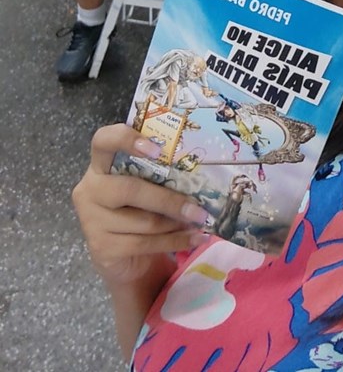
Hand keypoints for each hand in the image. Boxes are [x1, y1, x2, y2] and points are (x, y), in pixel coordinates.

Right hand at [72, 124, 209, 286]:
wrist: (123, 256)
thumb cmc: (138, 208)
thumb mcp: (145, 185)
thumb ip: (158, 174)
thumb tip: (198, 177)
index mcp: (100, 165)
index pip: (103, 141)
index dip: (127, 140)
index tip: (158, 150)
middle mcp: (90, 190)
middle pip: (131, 189)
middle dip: (170, 200)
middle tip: (199, 207)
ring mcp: (92, 221)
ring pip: (144, 221)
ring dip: (177, 223)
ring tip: (199, 221)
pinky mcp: (101, 248)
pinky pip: (144, 244)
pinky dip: (174, 241)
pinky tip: (194, 238)